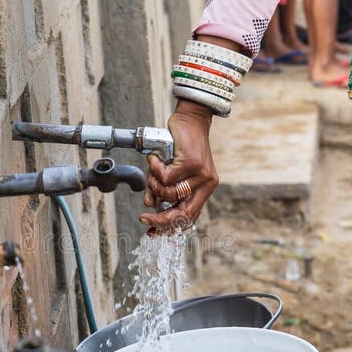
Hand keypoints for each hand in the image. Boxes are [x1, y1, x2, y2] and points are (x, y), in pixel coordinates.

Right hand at [139, 101, 218, 233]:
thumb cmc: (179, 146)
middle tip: (144, 217)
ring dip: (154, 183)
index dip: (169, 227)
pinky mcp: (193, 164)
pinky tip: (155, 158)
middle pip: (183, 213)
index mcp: (204, 190)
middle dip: (160, 219)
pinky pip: (166, 177)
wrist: (189, 120)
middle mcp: (207, 185)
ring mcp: (202, 175)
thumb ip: (163, 190)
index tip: (152, 230)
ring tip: (153, 169)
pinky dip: (155, 168)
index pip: (189, 218)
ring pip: (169, 193)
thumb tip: (150, 206)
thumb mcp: (171, 172)